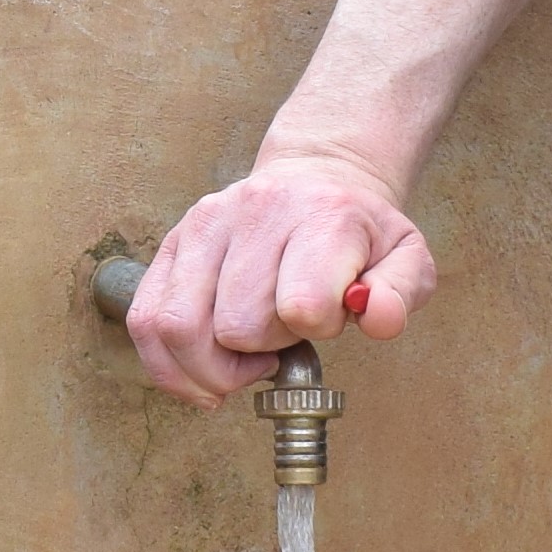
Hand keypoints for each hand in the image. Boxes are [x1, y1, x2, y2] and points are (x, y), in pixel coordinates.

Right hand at [124, 150, 432, 407]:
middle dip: (262, 353)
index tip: (325, 322)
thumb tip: (377, 319)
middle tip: (284, 340)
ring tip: (240, 363)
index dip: (315, 331)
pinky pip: (144, 318)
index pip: (301, 304)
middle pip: (237, 325)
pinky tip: (199, 372)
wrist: (316, 179)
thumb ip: (401, 294)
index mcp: (321, 217)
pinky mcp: (172, 243)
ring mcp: (205, 226)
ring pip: (179, 326)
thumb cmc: (360, 232)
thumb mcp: (406, 257)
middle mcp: (256, 214)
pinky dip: (167, 364)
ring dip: (209, 368)